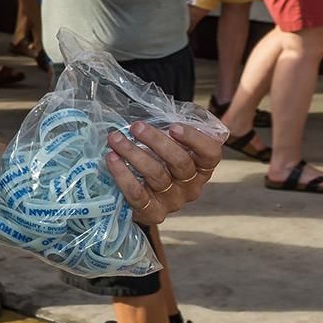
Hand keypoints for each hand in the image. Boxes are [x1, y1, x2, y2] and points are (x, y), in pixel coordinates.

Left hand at [104, 122, 222, 225]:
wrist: (143, 201)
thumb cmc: (158, 165)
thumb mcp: (169, 149)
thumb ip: (170, 134)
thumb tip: (153, 110)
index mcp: (201, 168)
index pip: (210, 154)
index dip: (195, 139)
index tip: (173, 126)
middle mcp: (191, 187)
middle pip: (180, 162)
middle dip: (156, 141)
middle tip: (136, 126)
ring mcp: (173, 201)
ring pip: (156, 175)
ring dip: (133, 153)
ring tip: (115, 139)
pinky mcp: (153, 212)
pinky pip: (137, 194)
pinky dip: (123, 175)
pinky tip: (111, 159)